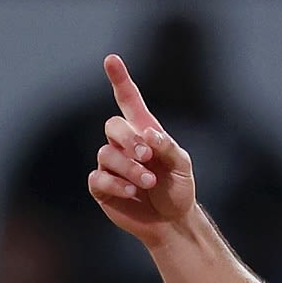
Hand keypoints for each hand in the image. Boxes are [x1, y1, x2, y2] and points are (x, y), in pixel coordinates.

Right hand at [88, 53, 195, 239]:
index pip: (127, 100)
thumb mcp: (182, 166)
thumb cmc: (177, 190)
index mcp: (143, 131)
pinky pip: (99, 178)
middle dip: (129, 139)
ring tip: (149, 182)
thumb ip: (167, 147)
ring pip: (107, 154)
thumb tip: (148, 133)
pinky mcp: (102, 187)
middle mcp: (123, 144)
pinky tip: (133, 191)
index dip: (120, 79)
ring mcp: (111, 165)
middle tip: (147, 156)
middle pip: (113, 125)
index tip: (112, 59)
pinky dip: (116, 184)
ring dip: (129, 168)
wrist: (173, 222)